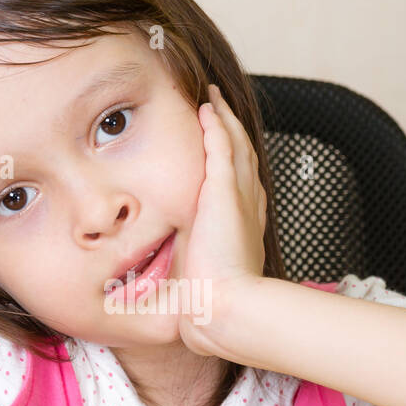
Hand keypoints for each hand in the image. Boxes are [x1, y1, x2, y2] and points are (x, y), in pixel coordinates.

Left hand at [178, 84, 267, 355]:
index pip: (239, 182)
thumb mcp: (197, 275)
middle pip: (242, 155)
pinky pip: (223, 145)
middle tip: (217, 108)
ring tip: (211, 98)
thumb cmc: (209, 302)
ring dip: (224, 118)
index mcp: (243, 224)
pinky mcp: (226, 190)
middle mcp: (249, 205)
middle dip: (230, 131)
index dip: (231, 160)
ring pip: (235, 144)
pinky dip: (216, 124)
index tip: (218, 146)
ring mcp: (241, 195)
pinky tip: (206, 107)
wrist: (223, 307)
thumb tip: (156, 270)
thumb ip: (185, 261)